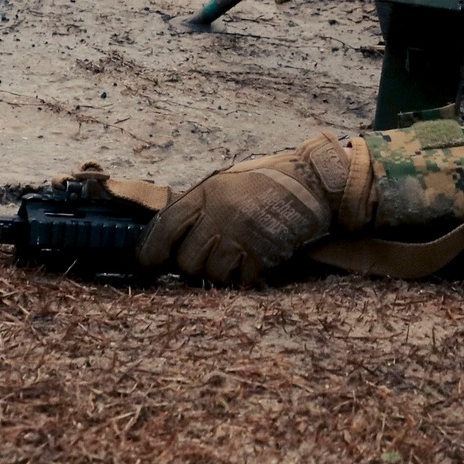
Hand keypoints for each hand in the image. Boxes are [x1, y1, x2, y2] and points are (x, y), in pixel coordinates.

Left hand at [138, 134, 373, 284]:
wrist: (313, 182)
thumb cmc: (265, 184)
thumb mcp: (225, 185)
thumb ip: (197, 208)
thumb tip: (167, 242)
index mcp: (205, 194)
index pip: (163, 230)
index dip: (150, 257)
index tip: (150, 269)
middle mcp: (220, 213)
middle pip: (187, 262)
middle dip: (194, 269)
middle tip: (208, 262)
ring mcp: (242, 234)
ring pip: (213, 276)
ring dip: (221, 275)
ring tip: (235, 260)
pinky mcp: (264, 251)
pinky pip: (242, 281)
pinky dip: (246, 279)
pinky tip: (254, 264)